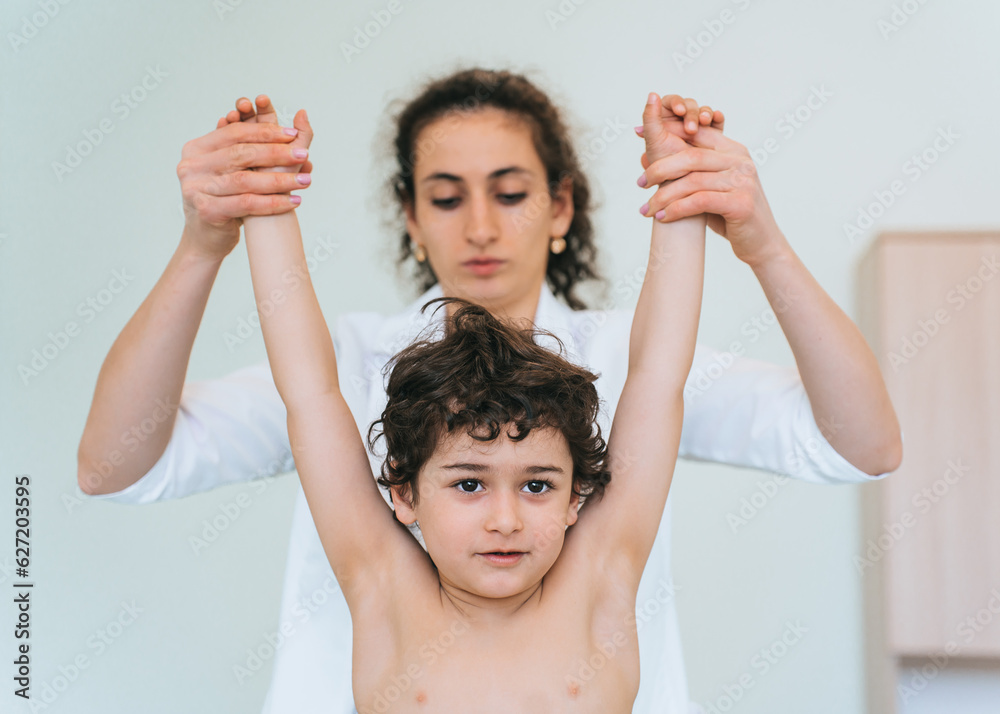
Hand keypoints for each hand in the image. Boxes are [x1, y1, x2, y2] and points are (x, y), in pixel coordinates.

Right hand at [176, 99, 312, 260]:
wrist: (206, 239)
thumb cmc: (226, 199)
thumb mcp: (235, 170)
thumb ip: (254, 146)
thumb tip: (298, 119)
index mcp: (196, 148)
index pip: (235, 133)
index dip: (265, 131)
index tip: (293, 134)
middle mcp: (191, 165)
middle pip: (241, 154)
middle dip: (276, 153)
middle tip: (303, 154)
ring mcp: (195, 187)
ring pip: (246, 179)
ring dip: (280, 180)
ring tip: (305, 180)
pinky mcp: (206, 210)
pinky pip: (247, 203)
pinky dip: (273, 202)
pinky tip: (294, 202)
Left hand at [635, 93, 723, 167]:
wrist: (681, 187)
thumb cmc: (665, 169)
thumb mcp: (655, 142)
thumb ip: (650, 119)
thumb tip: (651, 95)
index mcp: (664, 121)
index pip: (671, 102)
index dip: (676, 103)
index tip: (679, 111)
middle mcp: (680, 122)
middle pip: (689, 105)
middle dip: (691, 113)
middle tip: (691, 127)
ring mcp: (698, 128)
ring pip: (703, 112)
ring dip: (704, 113)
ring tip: (705, 122)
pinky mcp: (713, 135)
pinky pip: (717, 121)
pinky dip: (717, 118)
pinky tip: (717, 117)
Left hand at [636, 93, 784, 268]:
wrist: (760, 244)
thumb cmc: (729, 215)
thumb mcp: (706, 188)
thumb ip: (683, 172)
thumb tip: (643, 158)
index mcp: (733, 150)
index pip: (696, 133)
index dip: (667, 132)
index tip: (639, 135)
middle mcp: (741, 161)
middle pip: (690, 157)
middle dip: (659, 169)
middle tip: (640, 183)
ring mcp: (743, 181)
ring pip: (692, 181)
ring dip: (663, 196)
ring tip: (646, 208)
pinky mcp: (741, 203)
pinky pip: (699, 201)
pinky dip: (676, 210)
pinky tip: (662, 217)